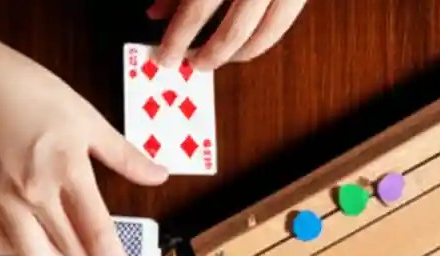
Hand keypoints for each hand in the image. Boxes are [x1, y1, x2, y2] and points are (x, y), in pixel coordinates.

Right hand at [0, 8, 167, 255]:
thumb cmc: (29, 91)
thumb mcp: (87, 116)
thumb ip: (124, 154)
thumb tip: (158, 177)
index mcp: (68, 171)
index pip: (100, 236)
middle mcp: (34, 194)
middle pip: (72, 254)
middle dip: (91, 255)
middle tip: (94, 235)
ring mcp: (3, 203)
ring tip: (61, 233)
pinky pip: (2, 248)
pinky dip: (20, 248)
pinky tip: (29, 228)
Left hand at [148, 0, 307, 70]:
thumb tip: (156, 14)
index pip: (199, 7)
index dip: (179, 37)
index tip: (165, 56)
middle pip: (234, 29)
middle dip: (210, 54)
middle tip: (191, 64)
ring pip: (264, 33)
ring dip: (237, 55)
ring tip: (215, 60)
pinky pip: (283, 23)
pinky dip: (263, 40)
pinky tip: (245, 46)